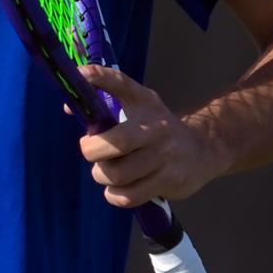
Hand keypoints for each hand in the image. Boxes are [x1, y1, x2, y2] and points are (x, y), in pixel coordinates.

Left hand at [74, 65, 227, 207]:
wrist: (203, 149)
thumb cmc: (158, 127)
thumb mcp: (138, 104)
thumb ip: (106, 102)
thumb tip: (69, 108)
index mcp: (144, 103)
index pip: (120, 83)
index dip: (97, 77)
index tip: (79, 76)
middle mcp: (156, 128)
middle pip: (116, 143)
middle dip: (92, 151)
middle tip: (91, 151)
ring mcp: (165, 156)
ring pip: (118, 174)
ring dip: (102, 176)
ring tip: (107, 172)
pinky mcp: (169, 181)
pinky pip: (129, 196)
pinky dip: (115, 195)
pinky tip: (119, 188)